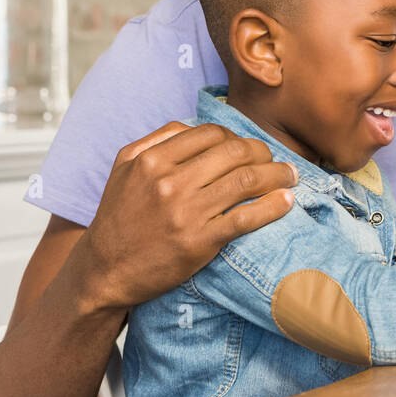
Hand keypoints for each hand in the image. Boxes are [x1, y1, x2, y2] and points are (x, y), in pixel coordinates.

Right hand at [74, 122, 297, 312]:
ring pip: (246, 180)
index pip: (212, 133)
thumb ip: (158, 141)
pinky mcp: (199, 242)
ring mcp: (186, 212)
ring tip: (290, 176)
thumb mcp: (125, 168)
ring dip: (277, 175)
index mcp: (152, 159)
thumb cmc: (118, 217)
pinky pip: (246, 218)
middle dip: (263, 152)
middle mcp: (169, 182)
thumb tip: (195, 126)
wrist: (105, 271)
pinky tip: (286, 201)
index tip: (248, 148)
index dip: (238, 137)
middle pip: (235, 152)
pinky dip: (272, 206)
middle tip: (276, 160)